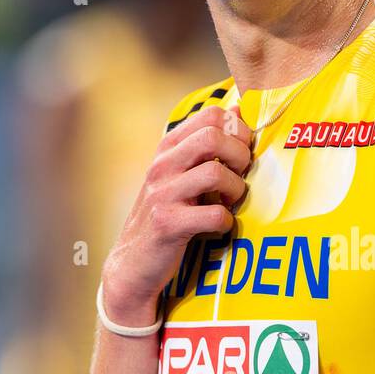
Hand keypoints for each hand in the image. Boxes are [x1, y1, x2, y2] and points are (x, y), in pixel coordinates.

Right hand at [101, 105, 251, 325]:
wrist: (133, 264)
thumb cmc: (167, 215)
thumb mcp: (180, 174)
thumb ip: (205, 144)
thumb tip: (238, 109)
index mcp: (168, 149)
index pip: (211, 115)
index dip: (237, 131)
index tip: (241, 153)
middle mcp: (162, 166)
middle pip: (214, 137)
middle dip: (240, 156)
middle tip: (240, 176)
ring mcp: (162, 194)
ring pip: (216, 173)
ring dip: (236, 190)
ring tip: (230, 202)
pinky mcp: (168, 224)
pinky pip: (214, 214)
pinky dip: (226, 222)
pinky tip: (219, 226)